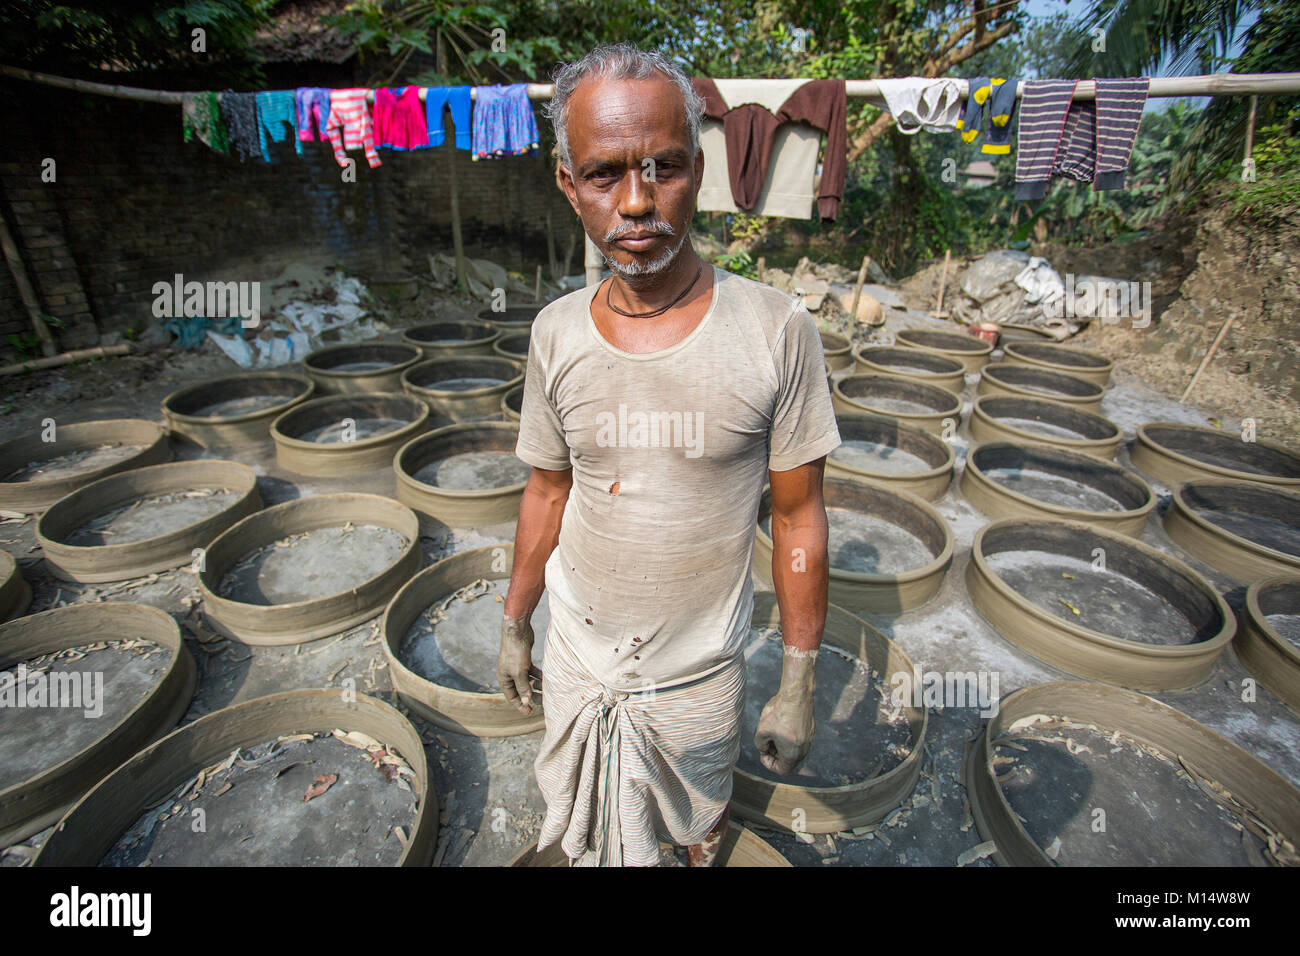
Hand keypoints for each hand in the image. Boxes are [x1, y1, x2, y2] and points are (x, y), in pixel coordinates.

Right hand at [497, 614, 539, 713]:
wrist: (517, 631)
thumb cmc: (515, 652)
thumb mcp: (520, 672)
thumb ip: (523, 688)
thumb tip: (526, 702)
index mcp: (504, 678)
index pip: (511, 697)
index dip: (520, 706)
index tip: (529, 712)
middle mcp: (509, 674)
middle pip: (520, 690)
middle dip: (530, 697)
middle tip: (541, 704)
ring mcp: (517, 666)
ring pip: (527, 681)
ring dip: (536, 687)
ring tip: (546, 693)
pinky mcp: (524, 659)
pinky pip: (532, 672)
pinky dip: (538, 676)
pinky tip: (547, 679)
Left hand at [753, 648, 816, 774]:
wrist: (797, 694)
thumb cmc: (778, 713)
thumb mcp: (761, 731)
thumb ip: (760, 745)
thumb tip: (765, 748)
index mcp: (792, 754)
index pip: (781, 770)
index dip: (769, 763)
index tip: (763, 750)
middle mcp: (804, 750)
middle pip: (788, 761)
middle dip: (775, 754)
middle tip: (767, 740)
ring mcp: (809, 739)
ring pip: (794, 750)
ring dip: (782, 745)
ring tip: (773, 731)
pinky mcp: (810, 729)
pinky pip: (799, 740)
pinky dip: (789, 737)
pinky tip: (782, 723)